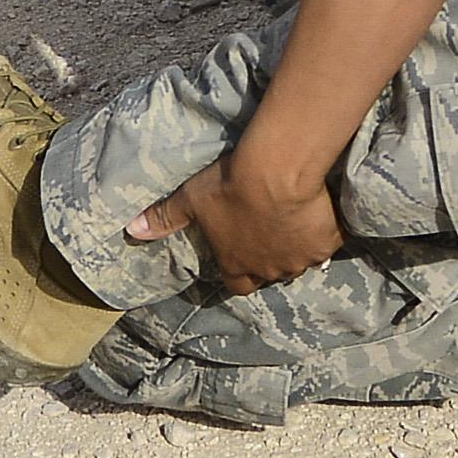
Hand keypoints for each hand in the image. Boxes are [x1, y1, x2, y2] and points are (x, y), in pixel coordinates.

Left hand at [135, 150, 340, 292]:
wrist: (277, 173)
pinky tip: (321, 214)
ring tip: (295, 221)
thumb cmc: (228, 186)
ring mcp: (300, 260)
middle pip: (270, 273)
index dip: (239, 269)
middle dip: (269, 258)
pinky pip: (327, 244)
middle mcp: (269, 270)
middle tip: (269, 231)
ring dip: (296, 247)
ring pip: (299, 261)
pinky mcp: (327, 244)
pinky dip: (324, 234)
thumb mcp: (190, 199)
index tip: (240, 253)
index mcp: (236, 264)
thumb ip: (164, 218)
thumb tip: (130, 229)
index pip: (238, 284)